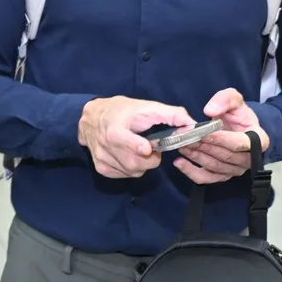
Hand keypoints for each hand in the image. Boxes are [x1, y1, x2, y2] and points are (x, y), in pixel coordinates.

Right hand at [78, 96, 195, 178]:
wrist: (90, 117)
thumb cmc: (120, 110)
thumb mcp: (145, 106)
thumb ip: (170, 114)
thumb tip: (191, 124)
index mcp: (115, 129)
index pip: (126, 143)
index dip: (139, 147)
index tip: (147, 148)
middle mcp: (105, 146)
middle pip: (135, 163)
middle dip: (150, 158)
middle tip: (151, 148)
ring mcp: (102, 159)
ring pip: (132, 171)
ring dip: (142, 164)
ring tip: (139, 150)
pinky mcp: (101, 168)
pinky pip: (125, 175)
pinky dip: (132, 168)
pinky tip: (129, 156)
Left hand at [174, 88, 269, 184]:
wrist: (238, 127)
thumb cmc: (238, 114)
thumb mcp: (234, 99)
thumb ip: (225, 99)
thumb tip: (210, 111)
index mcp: (259, 140)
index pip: (239, 143)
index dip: (220, 138)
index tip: (202, 133)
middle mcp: (250, 158)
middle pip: (225, 156)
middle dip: (204, 146)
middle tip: (185, 137)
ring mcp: (237, 169)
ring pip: (215, 166)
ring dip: (196, 156)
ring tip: (181, 144)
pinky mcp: (223, 175)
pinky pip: (207, 178)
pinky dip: (191, 172)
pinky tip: (179, 162)